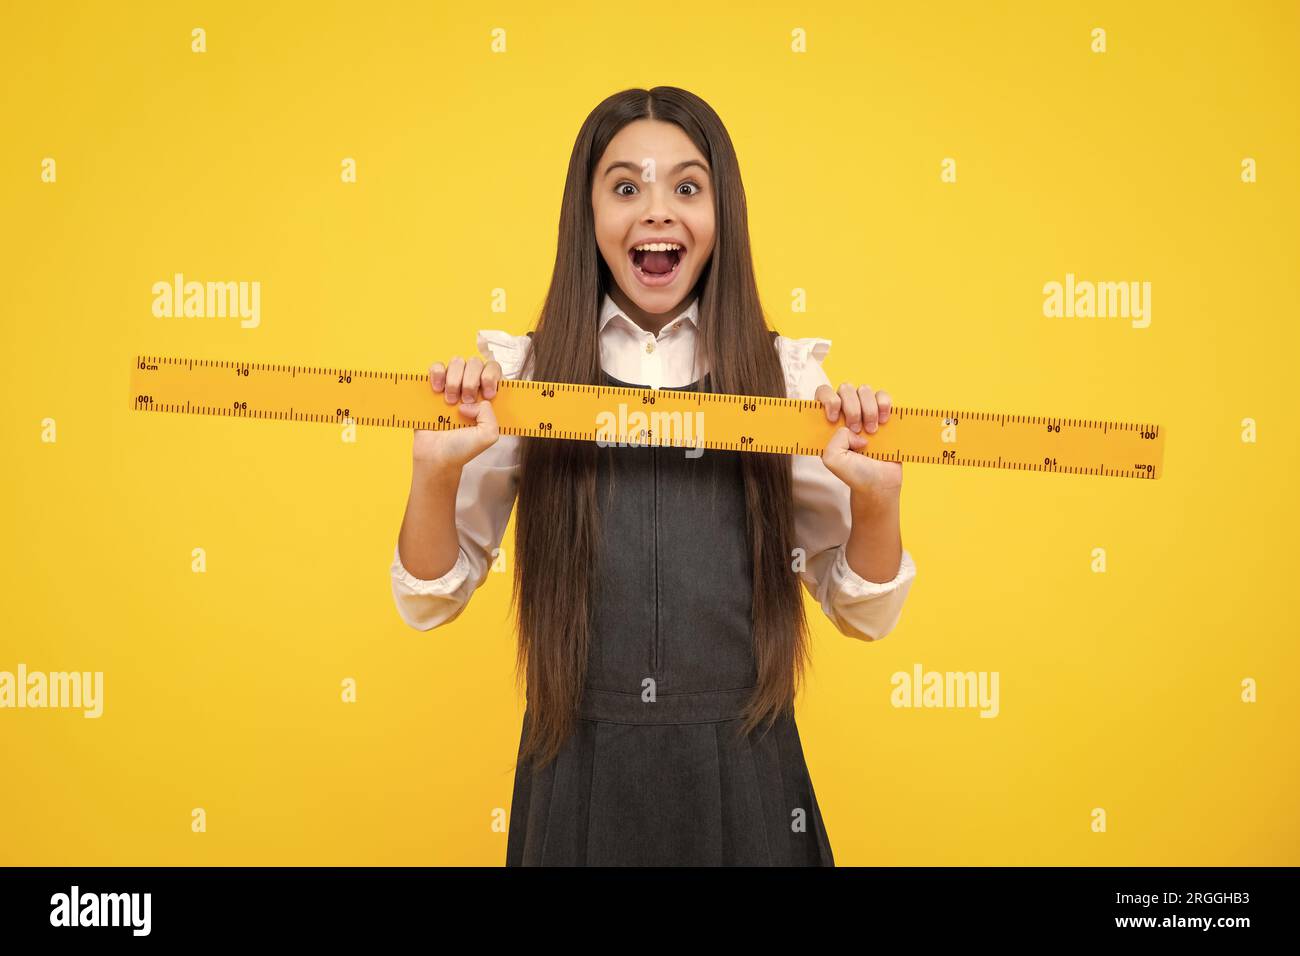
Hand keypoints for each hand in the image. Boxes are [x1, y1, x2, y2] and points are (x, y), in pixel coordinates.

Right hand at [413, 355, 502, 470]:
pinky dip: (437, 374)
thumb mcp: (488, 435)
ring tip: (450, 401)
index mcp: (486, 396)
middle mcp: (470, 387)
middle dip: (471, 381)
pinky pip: (436, 366)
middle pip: (475, 363)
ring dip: (454, 379)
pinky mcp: (433, 386)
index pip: (494, 370)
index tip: (487, 394)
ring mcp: (451, 385)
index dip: (491, 376)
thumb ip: (490, 415)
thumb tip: (470, 402)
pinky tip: (437, 390)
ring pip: (457, 361)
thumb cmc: (462, 448)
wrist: (436, 456)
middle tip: (465, 401)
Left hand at [816, 381, 903, 507]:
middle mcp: (845, 413)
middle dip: (852, 408)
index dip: (828, 400)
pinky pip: (883, 395)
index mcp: (828, 421)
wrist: (880, 483)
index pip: (823, 393)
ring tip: (872, 431)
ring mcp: (865, 411)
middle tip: (857, 429)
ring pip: (864, 390)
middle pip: (845, 388)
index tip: (833, 418)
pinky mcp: (883, 413)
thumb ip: (833, 440)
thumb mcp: (832, 460)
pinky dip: (884, 405)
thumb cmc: (854, 472)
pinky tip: (884, 421)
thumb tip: (851, 429)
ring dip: (869, 410)